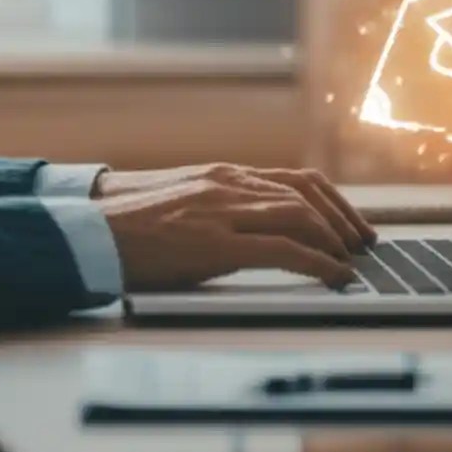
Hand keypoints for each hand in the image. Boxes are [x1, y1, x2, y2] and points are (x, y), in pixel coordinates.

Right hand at [100, 177, 358, 291]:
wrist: (89, 232)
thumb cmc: (131, 226)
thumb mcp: (184, 204)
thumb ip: (221, 208)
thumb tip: (257, 230)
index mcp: (223, 176)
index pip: (297, 179)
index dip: (333, 202)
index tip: (351, 224)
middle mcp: (229, 184)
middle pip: (307, 194)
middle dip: (343, 221)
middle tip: (362, 247)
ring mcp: (223, 210)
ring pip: (301, 216)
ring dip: (335, 241)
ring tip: (350, 264)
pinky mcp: (215, 243)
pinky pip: (283, 250)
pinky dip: (318, 263)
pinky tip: (333, 276)